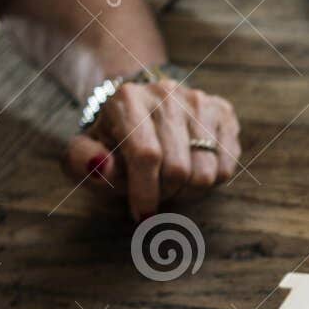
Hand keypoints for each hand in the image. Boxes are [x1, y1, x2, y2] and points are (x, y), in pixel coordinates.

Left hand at [63, 78, 241, 221]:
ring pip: (206, 172)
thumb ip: (82, 161)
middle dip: (166, 194)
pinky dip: (210, 180)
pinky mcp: (223, 112)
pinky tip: (193, 169)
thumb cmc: (113, 142)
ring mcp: (199, 101)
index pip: (147, 155)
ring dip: (189, 191)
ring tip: (173, 183)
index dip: (146, 192)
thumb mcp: (86, 152)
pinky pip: (226, 166)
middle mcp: (166, 93)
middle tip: (155, 194)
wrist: (141, 111)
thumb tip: (102, 166)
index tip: (141, 215)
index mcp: (127, 99)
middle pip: (179, 169)